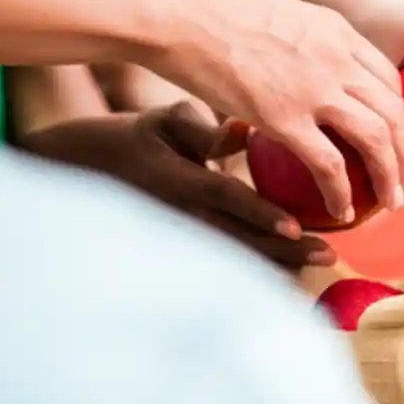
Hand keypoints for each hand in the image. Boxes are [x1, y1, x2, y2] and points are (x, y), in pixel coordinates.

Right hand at [21, 102, 334, 269]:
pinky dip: (254, 275)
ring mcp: (177, 240)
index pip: (223, 197)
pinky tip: (290, 282)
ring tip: (315, 276)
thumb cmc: (128, 138)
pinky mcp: (177, 254)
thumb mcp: (160, 121)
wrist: (76, 175)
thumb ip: (202, 127)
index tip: (297, 227)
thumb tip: (240, 134)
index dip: (259, 214)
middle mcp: (177, 216)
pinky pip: (221, 267)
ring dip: (274, 270)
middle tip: (327, 257)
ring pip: (231, 262)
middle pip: (237, 241)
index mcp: (174, 180)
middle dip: (283, 253)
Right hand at [143, 0, 403, 222]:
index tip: (400, 142)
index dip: (402, 116)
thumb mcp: (278, 19)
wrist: (181, 11)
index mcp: (338, 32)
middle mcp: (337, 58)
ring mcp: (315, 88)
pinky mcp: (284, 117)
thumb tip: (297, 70)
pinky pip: (331, 166)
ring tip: (391, 203)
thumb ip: (301, 48)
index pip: (389, 80)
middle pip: (395, 112)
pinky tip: (343, 211)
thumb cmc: (212, 12)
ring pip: (378, 140)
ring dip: (392, 177)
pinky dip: (343, 194)